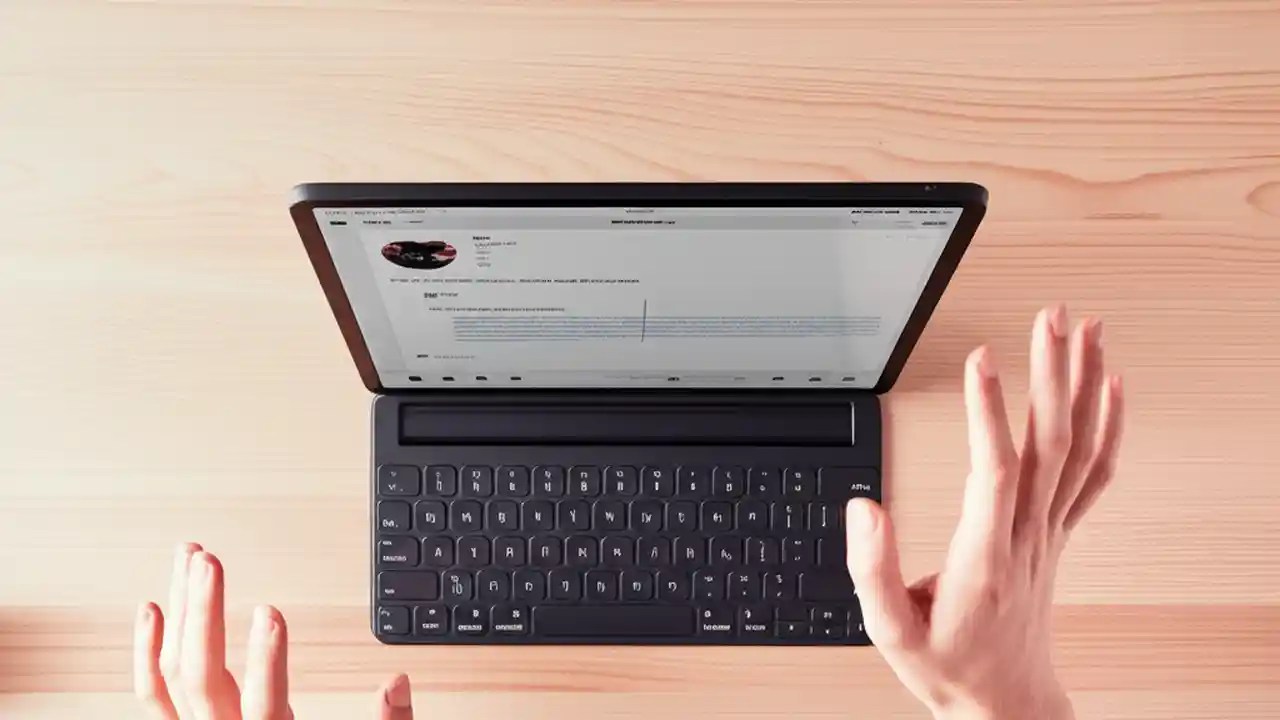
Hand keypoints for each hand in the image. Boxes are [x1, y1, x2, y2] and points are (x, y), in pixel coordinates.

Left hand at [134, 543, 415, 718]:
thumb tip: (396, 683)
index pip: (265, 706)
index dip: (266, 660)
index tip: (270, 613)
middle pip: (203, 679)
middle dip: (203, 614)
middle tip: (209, 562)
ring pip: (173, 677)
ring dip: (179, 615)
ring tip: (188, 562)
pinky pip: (151, 697)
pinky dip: (145, 652)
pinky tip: (151, 611)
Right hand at [846, 305, 1123, 719]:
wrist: (1004, 704)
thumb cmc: (949, 668)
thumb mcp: (890, 632)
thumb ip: (872, 568)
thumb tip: (865, 507)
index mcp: (983, 557)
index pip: (994, 470)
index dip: (987, 411)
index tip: (981, 359)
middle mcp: (1026, 538)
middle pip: (1049, 443)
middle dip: (1051, 372)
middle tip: (1050, 318)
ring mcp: (1049, 533)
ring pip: (1076, 448)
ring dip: (1084, 386)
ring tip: (1086, 332)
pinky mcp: (1057, 534)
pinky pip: (1094, 474)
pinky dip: (1109, 426)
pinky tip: (1110, 389)